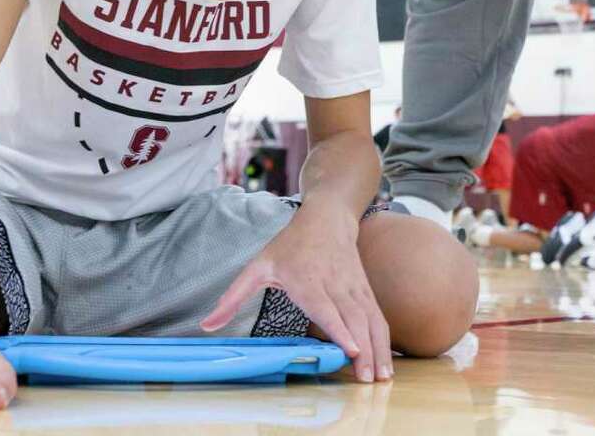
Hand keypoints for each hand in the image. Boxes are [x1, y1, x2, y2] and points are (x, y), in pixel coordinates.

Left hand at [202, 204, 390, 382]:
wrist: (328, 215)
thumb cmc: (290, 243)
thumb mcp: (258, 265)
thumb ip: (234, 297)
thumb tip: (207, 325)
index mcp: (306, 278)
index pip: (325, 306)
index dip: (339, 328)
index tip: (351, 349)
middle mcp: (333, 283)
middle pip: (352, 319)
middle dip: (362, 350)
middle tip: (365, 378)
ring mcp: (353, 287)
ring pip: (370, 320)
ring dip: (378, 349)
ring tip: (380, 377)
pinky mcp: (365, 290)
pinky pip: (377, 317)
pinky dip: (384, 341)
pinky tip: (386, 363)